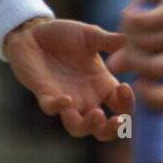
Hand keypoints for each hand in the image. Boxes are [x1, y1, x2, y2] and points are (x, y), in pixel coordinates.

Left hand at [4, 18, 133, 139]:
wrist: (33, 32)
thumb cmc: (63, 34)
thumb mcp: (90, 35)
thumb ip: (108, 40)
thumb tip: (129, 39)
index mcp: (101, 84)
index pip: (121, 106)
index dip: (126, 104)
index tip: (124, 87)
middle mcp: (86, 97)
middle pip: (103, 128)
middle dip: (112, 130)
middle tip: (118, 122)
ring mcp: (66, 99)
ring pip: (78, 128)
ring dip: (89, 126)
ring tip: (97, 114)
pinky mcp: (45, 94)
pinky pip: (51, 108)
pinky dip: (59, 107)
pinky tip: (66, 99)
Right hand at [106, 0, 162, 109]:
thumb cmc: (152, 16)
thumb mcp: (139, 40)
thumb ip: (129, 57)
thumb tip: (114, 68)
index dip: (152, 96)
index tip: (135, 84)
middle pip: (158, 69)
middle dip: (134, 58)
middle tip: (126, 45)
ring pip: (152, 42)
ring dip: (132, 32)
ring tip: (129, 22)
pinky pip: (152, 21)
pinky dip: (135, 19)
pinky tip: (130, 13)